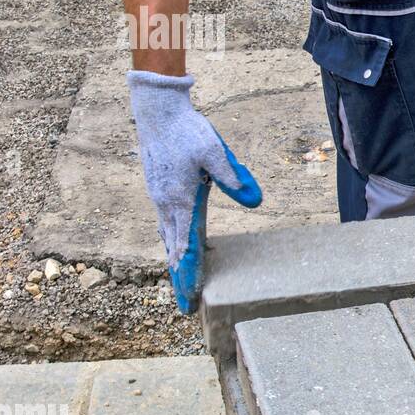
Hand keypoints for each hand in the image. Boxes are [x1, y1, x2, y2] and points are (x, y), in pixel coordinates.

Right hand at [127, 70, 261, 313]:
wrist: (158, 110)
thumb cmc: (188, 130)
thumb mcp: (216, 153)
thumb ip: (234, 179)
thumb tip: (256, 202)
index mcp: (179, 200)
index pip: (186, 245)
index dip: (190, 272)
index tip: (191, 296)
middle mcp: (165, 203)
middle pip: (173, 248)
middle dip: (180, 276)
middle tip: (185, 304)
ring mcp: (159, 196)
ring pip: (167, 236)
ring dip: (174, 260)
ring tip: (180, 281)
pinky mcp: (159, 188)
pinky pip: (166, 222)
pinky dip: (170, 240)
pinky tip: (175, 246)